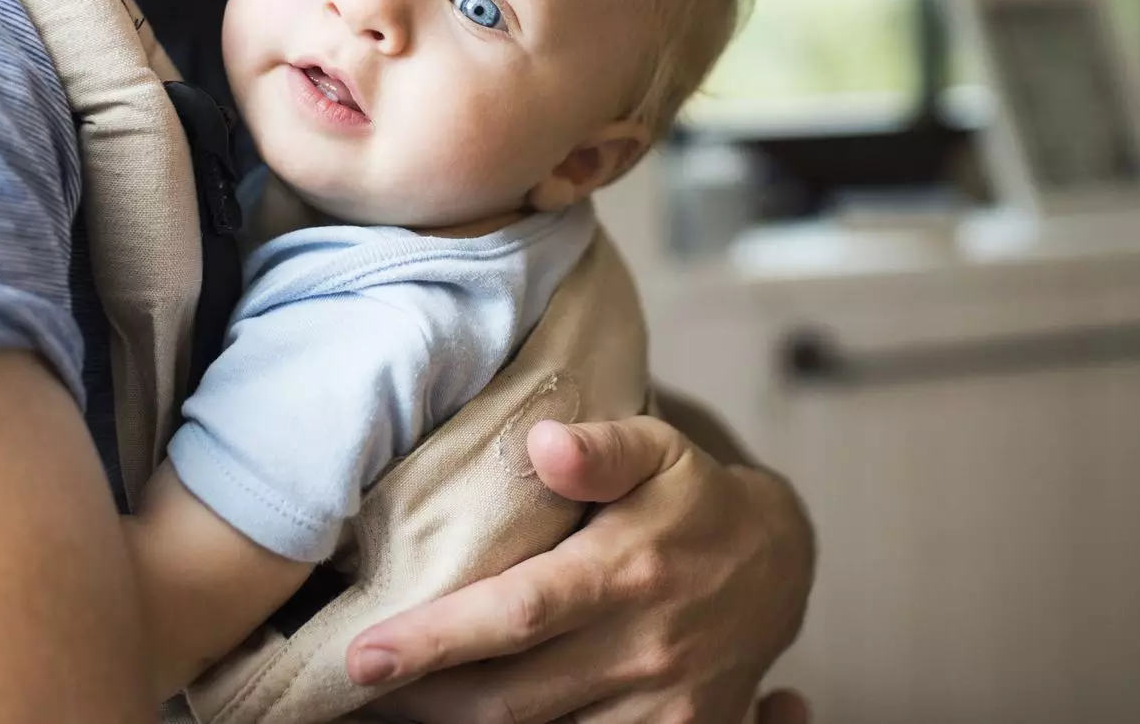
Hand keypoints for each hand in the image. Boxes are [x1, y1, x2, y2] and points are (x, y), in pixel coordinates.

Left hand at [350, 415, 815, 723]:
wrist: (780, 568)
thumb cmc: (694, 500)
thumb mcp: (659, 449)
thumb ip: (601, 446)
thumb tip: (543, 442)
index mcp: (629, 571)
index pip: (519, 612)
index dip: (437, 638)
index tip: (365, 654)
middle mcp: (645, 649)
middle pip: (510, 697)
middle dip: (424, 698)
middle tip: (359, 685)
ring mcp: (664, 710)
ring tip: (404, 704)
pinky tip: (473, 718)